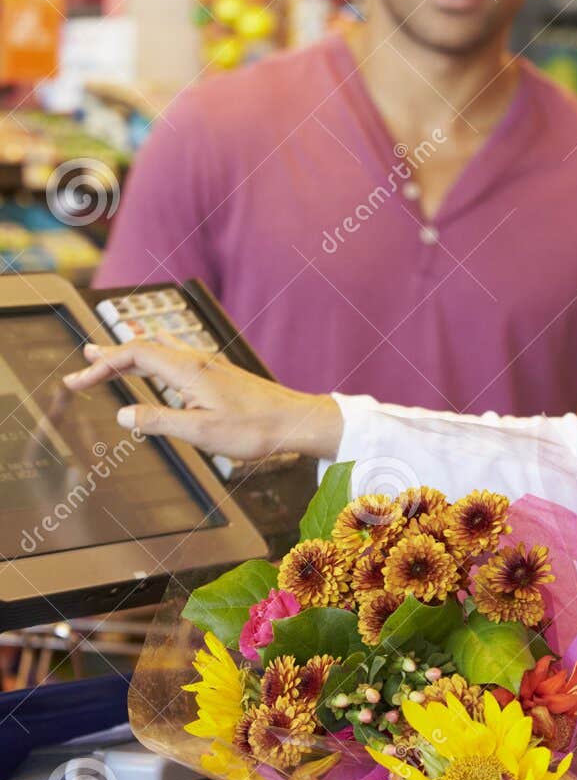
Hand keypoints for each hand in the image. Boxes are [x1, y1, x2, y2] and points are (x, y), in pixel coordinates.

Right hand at [63, 340, 342, 460]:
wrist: (297, 421)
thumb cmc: (254, 429)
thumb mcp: (201, 432)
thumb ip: (158, 421)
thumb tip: (122, 415)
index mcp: (188, 370)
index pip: (134, 355)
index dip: (102, 365)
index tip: (77, 380)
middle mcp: (197, 360)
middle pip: (145, 347)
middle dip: (111, 355)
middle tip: (84, 360)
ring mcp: (210, 366)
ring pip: (162, 350)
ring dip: (133, 354)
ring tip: (110, 358)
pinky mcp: (220, 375)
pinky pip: (178, 359)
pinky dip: (155, 361)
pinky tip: (157, 371)